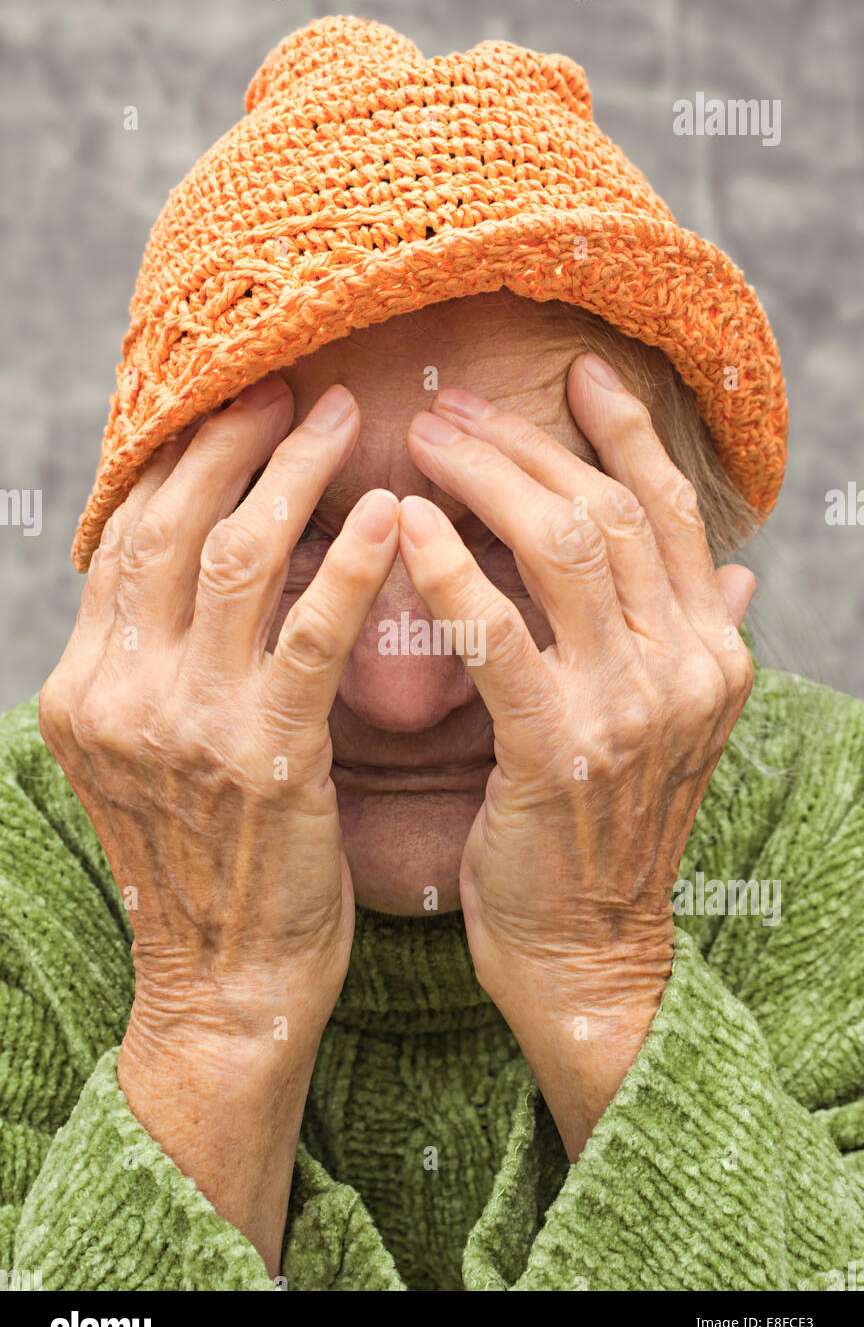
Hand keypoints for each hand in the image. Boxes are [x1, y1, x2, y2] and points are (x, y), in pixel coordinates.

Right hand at [39, 374, 399, 1267]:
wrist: (226, 984)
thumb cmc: (213, 863)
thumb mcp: (160, 751)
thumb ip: (168, 661)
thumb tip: (211, 561)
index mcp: (86, 684)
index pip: (131, 538)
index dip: (187, 461)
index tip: (241, 405)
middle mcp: (117, 693)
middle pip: (171, 526)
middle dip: (235, 444)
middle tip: (297, 387)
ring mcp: (183, 726)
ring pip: (233, 561)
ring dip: (293, 478)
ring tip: (346, 421)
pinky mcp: (262, 760)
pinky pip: (305, 637)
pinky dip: (346, 567)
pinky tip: (389, 516)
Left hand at [398, 353, 755, 1156]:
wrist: (588, 955)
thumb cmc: (600, 834)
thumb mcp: (666, 729)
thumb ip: (693, 641)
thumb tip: (736, 568)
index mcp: (714, 652)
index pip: (672, 510)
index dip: (623, 432)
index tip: (574, 371)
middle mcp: (690, 668)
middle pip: (611, 511)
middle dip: (526, 444)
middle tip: (450, 407)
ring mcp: (632, 710)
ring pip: (566, 547)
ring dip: (486, 479)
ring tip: (420, 442)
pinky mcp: (559, 752)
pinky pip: (501, 636)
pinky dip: (451, 572)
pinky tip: (404, 526)